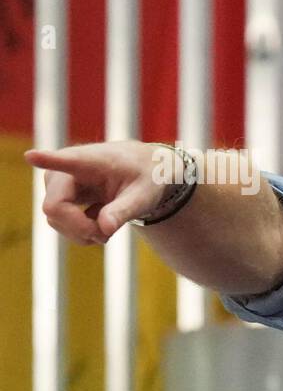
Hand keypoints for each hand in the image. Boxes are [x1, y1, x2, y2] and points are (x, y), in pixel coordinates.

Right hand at [25, 140, 173, 244]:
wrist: (140, 171)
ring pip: (55, 220)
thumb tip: (104, 230)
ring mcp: (56, 185)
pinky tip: (100, 226)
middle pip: (54, 208)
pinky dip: (80, 232)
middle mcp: (63, 171)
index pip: (65, 160)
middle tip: (107, 235)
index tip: (31, 155)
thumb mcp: (143, 196)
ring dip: (81, 233)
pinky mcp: (57, 197)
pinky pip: (59, 223)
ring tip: (107, 228)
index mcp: (89, 161)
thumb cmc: (143, 178)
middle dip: (80, 228)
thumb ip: (124, 211)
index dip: (46, 160)